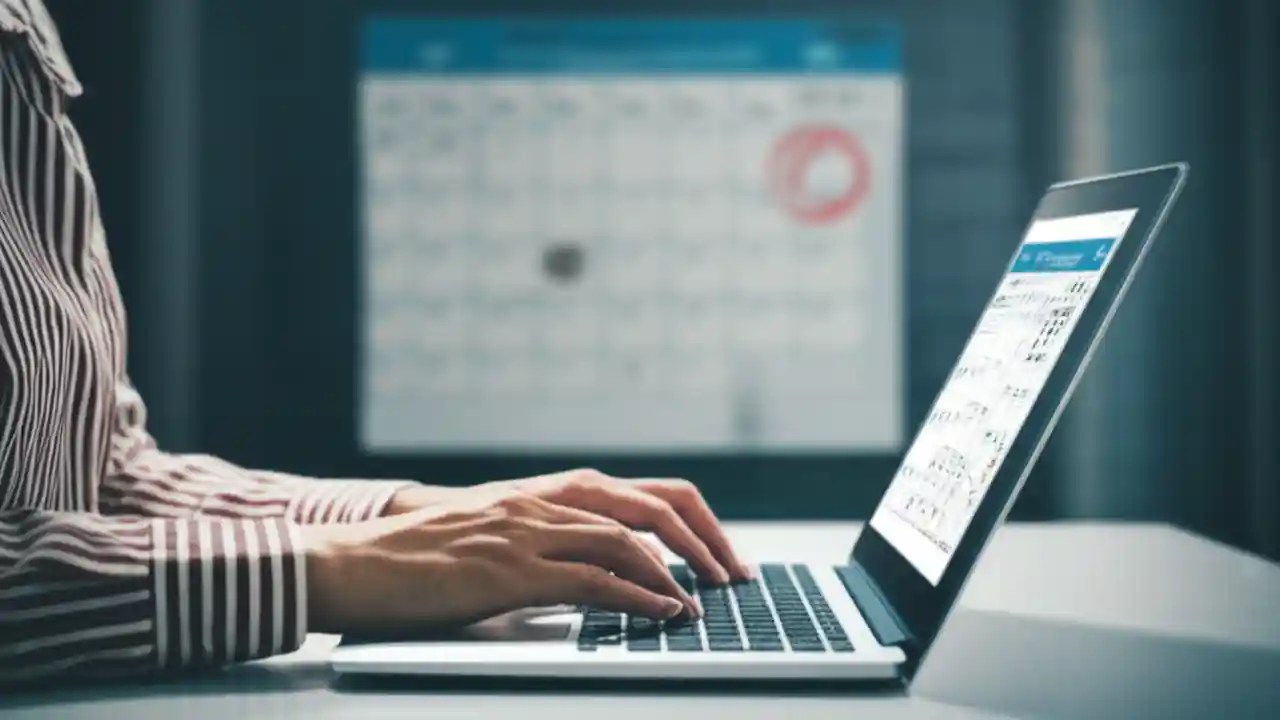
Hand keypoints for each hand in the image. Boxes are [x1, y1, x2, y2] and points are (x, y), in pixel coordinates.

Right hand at [304, 492, 700, 634]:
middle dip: (702, 540)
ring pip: (626, 541)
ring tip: (704, 602)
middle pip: (649, 507)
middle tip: (732, 575)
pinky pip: (592, 580)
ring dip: (677, 573)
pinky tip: (662, 613)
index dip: (690, 520)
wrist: (353, 562)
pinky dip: (638, 596)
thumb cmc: (416, 559)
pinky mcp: (509, 570)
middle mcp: (542, 502)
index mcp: (543, 493)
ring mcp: (526, 532)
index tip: (718, 553)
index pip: (639, 493)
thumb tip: (591, 576)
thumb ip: (540, 545)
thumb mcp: (489, 539)